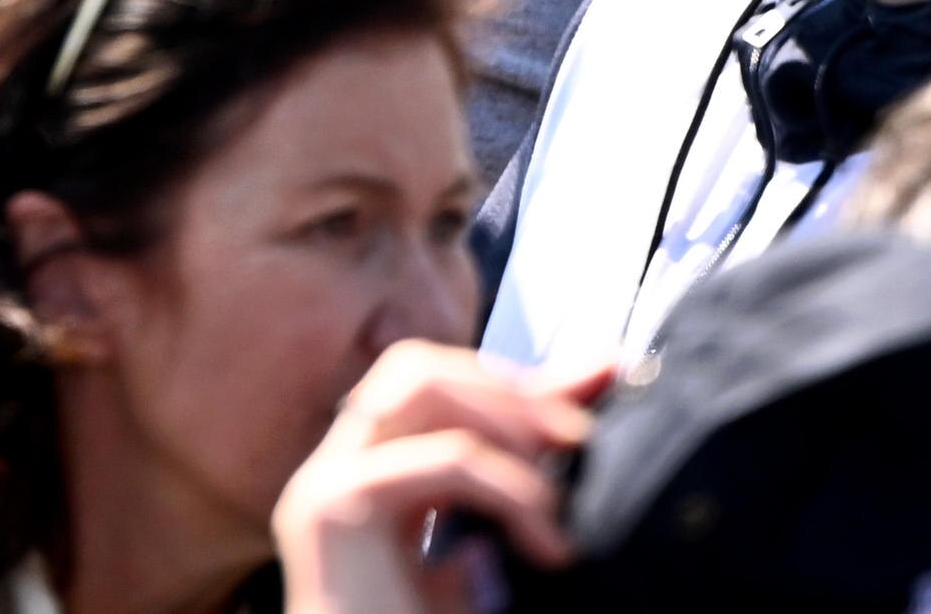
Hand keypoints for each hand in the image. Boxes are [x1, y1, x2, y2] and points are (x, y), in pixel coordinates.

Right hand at [273, 343, 592, 613]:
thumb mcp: (485, 563)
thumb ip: (512, 502)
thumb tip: (570, 440)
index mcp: (368, 480)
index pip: (438, 394)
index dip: (520, 382)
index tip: (605, 375)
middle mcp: (338, 467)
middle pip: (416, 366)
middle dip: (510, 387)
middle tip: (582, 436)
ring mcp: (326, 480)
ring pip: (418, 384)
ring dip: (507, 418)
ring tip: (559, 486)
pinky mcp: (337, 507)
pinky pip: (442, 459)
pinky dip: (509, 489)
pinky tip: (547, 543)